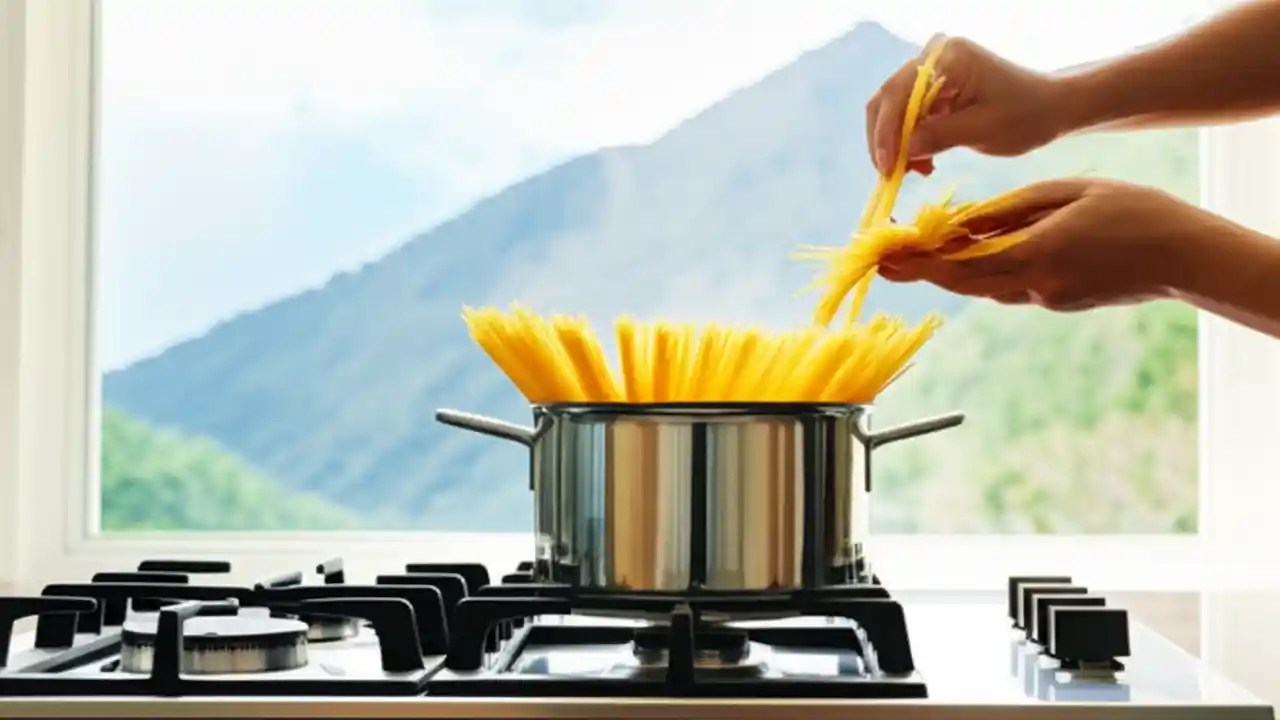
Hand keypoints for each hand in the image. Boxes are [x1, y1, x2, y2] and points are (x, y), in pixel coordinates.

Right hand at [866, 36, 1068, 175]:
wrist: (1051, 109)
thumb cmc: (1025, 116)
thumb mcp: (982, 129)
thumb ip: (938, 137)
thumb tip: (902, 152)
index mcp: (948, 58)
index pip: (900, 93)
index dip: (887, 131)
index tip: (887, 166)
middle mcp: (934, 58)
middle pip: (888, 99)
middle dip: (887, 140)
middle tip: (894, 174)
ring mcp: (933, 72)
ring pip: (893, 109)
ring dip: (897, 144)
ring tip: (916, 170)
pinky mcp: (935, 88)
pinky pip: (908, 115)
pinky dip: (909, 142)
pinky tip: (923, 162)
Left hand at [877, 179, 1202, 310]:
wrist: (1184, 255)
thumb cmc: (1131, 210)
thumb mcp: (1065, 194)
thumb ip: (1009, 211)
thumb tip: (960, 223)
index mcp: (1035, 255)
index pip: (960, 267)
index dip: (917, 265)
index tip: (884, 259)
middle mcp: (1034, 286)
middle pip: (963, 283)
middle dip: (923, 269)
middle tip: (887, 257)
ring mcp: (1047, 300)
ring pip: (985, 286)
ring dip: (955, 268)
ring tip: (926, 244)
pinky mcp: (1058, 303)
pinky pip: (1011, 286)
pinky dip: (990, 269)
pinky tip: (980, 249)